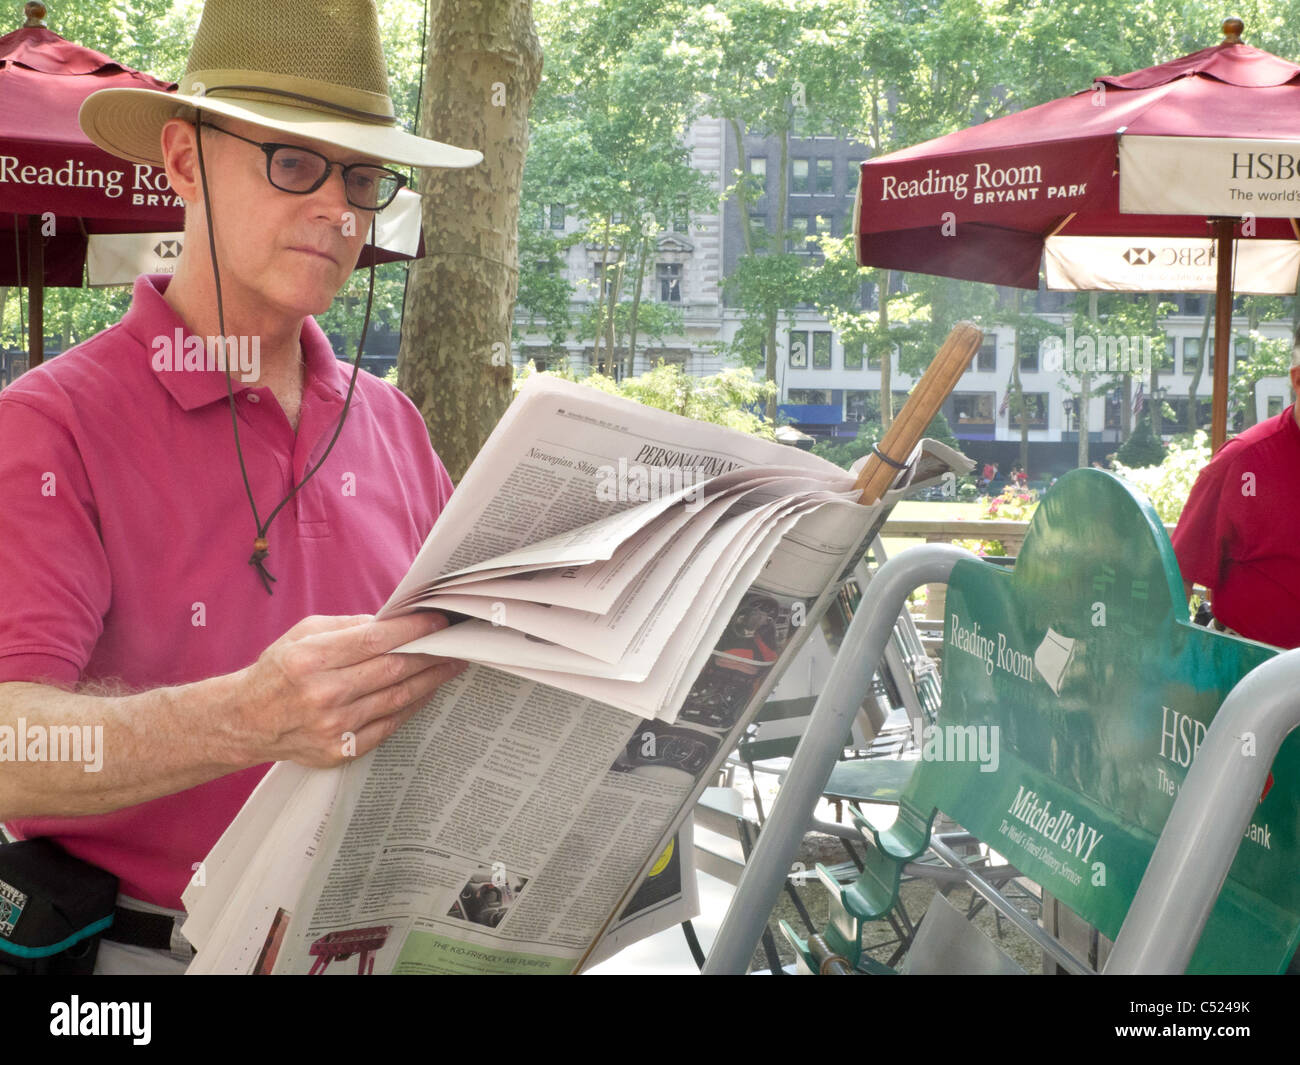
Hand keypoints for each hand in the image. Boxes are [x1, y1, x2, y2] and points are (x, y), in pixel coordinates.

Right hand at [229, 611, 465, 767]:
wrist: (246, 721)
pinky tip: (427, 691)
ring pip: (397, 698)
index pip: (375, 640)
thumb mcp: (304, 634)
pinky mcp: (340, 751)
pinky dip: (413, 706)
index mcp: (311, 659)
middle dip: (431, 653)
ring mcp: (333, 727)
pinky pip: (389, 726)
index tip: (439, 620)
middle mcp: (323, 694)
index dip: (413, 629)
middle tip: (458, 642)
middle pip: (393, 669)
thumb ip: (348, 626)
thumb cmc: (280, 670)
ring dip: (431, 680)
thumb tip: (393, 622)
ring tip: (451, 664)